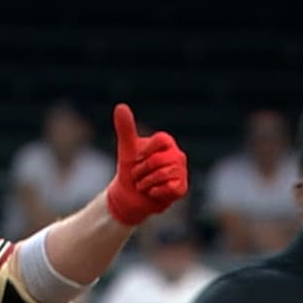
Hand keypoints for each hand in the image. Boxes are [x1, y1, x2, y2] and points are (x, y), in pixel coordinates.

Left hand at [106, 104, 188, 226]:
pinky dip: (154, 192)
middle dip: (140, 171)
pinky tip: (152, 193)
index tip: (136, 159)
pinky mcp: (181, 188)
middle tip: (136, 176)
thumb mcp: (126, 149)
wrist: (130, 196)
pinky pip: (168, 188)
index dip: (145, 152)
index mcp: (166, 142)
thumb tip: (121, 106)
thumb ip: (126, 128)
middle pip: (158, 160)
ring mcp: (181, 172)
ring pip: (162, 174)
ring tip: (143, 184)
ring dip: (145, 183)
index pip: (161, 140)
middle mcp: (177, 155)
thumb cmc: (130, 170)